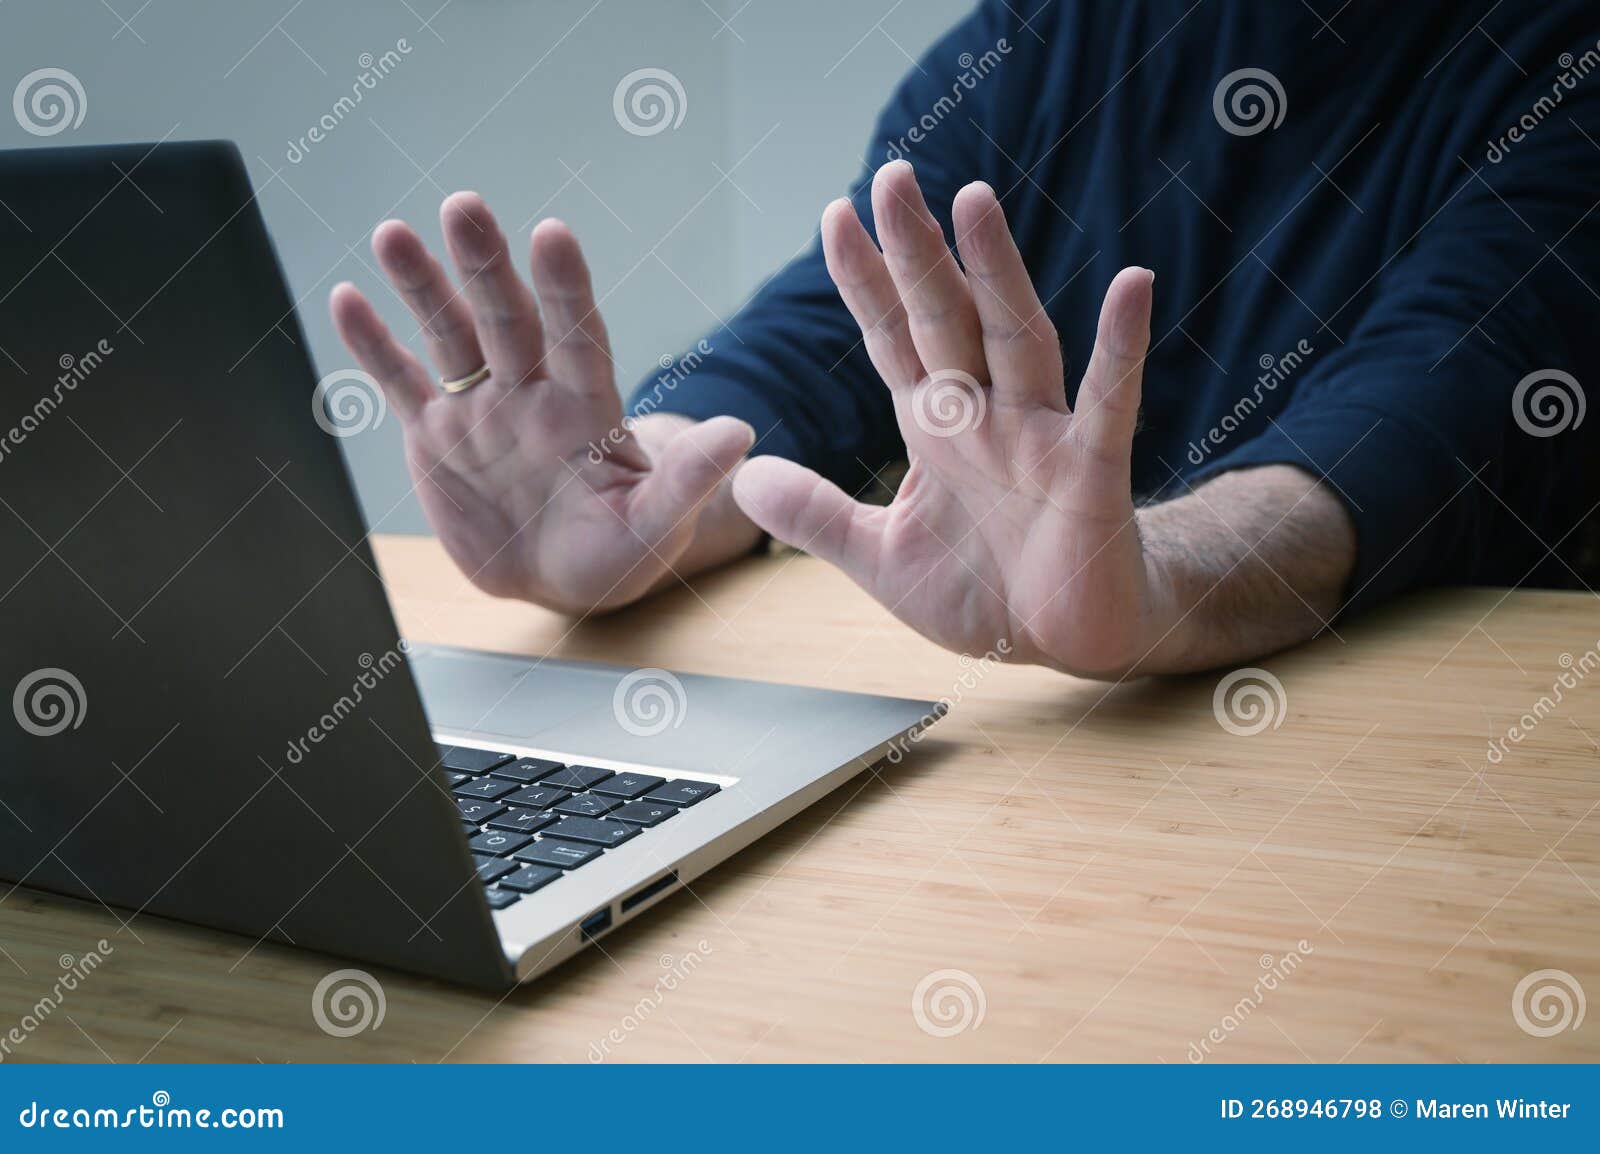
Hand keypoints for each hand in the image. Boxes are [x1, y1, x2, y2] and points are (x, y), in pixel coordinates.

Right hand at [330, 193, 757, 612]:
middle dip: (485, 265)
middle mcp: (531, 391)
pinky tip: (347, 299)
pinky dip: (373, 346)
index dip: (566, 288)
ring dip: (421, 286)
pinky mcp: (435, 435)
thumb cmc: (621, 551)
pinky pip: (402, 382)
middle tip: (465, 207)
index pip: (577, 336)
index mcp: (587, 407)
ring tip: (393, 235)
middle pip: (506, 319)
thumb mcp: (658, 523)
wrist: (563, 578)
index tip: (553, 235)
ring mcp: (480, 408)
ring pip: (448, 335)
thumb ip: (688, 480)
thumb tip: (743, 434)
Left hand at [731, 162, 1175, 677]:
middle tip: (891, 174)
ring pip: (1015, 339)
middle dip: (917, 252)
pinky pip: (1107, 403)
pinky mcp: (1092, 473)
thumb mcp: (880, 558)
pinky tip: (1132, 286)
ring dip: (996, 272)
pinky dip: (1121, 348)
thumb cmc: (982, 592)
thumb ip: (817, 516)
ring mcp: (1040, 436)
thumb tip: (745, 478)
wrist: (1064, 641)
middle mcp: (986, 416)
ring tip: (975, 200)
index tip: (834, 214)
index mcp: (936, 427)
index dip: (865, 280)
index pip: (893, 338)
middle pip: (946, 318)